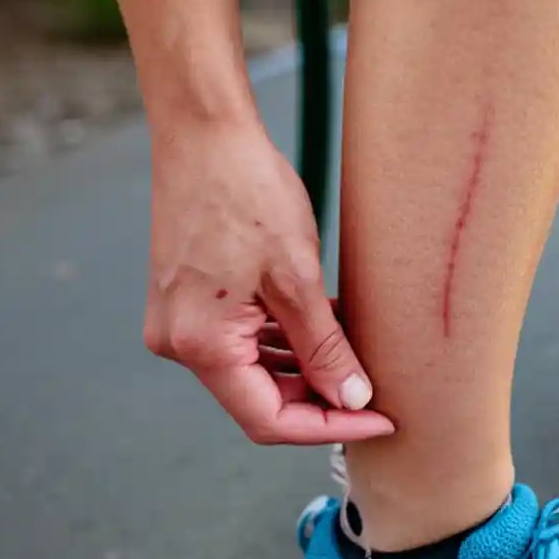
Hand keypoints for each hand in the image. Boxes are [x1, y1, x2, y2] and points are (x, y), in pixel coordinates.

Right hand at [142, 118, 393, 443]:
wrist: (203, 131)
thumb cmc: (247, 192)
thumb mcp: (297, 277)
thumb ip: (324, 348)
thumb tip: (352, 398)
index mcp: (201, 345)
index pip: (270, 419)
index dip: (329, 427)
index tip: (379, 419)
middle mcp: (179, 343)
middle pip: (259, 399)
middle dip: (319, 399)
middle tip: (376, 390)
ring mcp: (179, 322)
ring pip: (252, 370)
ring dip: (303, 369)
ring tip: (357, 354)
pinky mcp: (186, 300)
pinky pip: (240, 339)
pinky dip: (282, 341)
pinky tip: (324, 326)